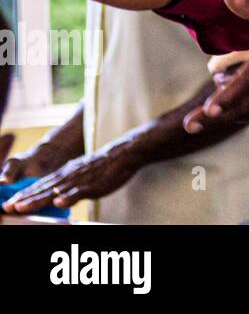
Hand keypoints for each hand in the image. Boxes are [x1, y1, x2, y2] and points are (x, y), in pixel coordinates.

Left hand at [2, 146, 141, 213]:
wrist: (123, 153)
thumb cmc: (103, 166)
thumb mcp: (80, 173)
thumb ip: (67, 184)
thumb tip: (56, 197)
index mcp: (64, 175)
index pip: (39, 186)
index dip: (23, 195)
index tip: (9, 204)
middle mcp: (67, 177)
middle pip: (42, 190)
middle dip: (23, 199)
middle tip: (7, 208)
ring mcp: (79, 180)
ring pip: (55, 192)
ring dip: (37, 200)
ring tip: (22, 208)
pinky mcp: (93, 184)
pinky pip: (79, 192)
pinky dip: (69, 197)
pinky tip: (59, 203)